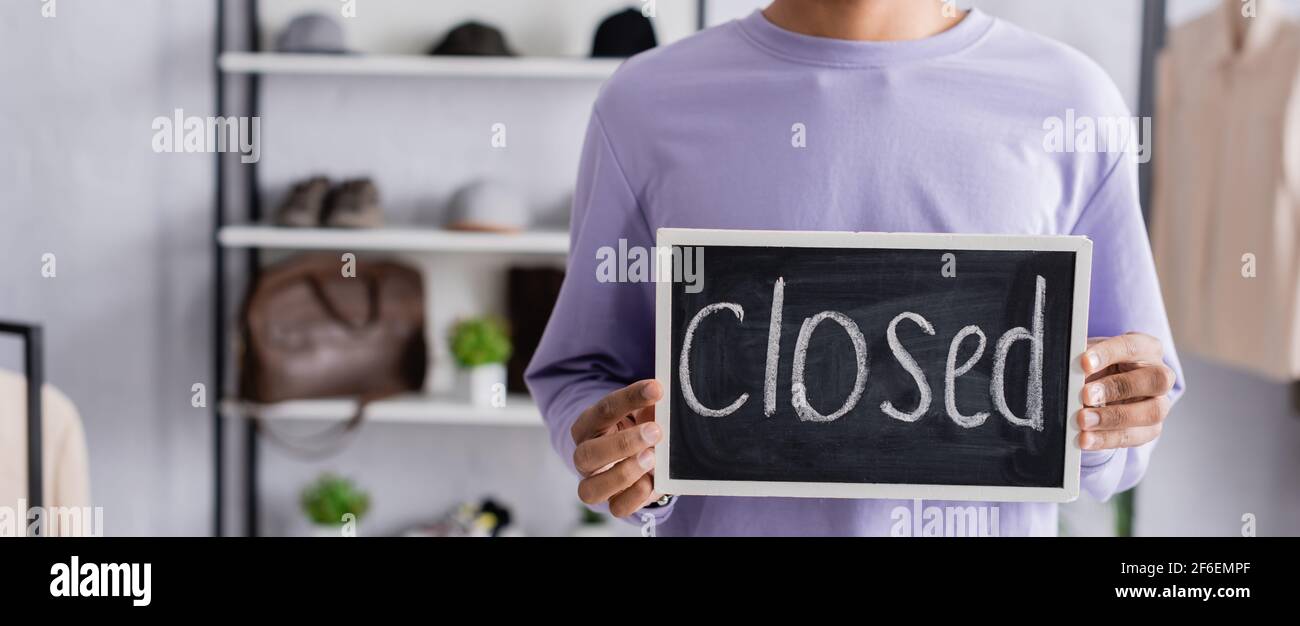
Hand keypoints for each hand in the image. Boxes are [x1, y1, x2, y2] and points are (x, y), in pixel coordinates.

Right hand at [571, 380, 665, 516]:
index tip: (656, 389)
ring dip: (624, 474)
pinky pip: (616, 508)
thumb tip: (665, 394)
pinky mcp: (612, 502)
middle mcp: (585, 456)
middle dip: (623, 443)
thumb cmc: (637, 428)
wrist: (641, 456)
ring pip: (591, 489)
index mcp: (588, 426)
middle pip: (588, 454)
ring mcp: (594, 483)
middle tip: (655, 432)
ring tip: (652, 459)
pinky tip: (650, 482)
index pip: (603, 410)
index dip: (630, 398)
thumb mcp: (642, 412)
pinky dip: (634, 497)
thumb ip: (651, 405)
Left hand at [1077, 333, 1175, 450]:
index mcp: (1146, 348)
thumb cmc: (1097, 367)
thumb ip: (1083, 361)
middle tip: (1085, 395)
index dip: (1108, 354)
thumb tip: (1065, 366)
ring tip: (1083, 421)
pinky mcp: (1151, 429)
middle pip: (1155, 380)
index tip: (1084, 363)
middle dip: (1117, 388)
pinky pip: (1135, 437)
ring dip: (1114, 418)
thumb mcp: (1090, 357)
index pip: (1132, 347)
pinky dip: (1107, 439)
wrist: (1102, 391)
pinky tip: (1085, 439)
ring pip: (1152, 412)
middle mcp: (1160, 375)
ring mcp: (1160, 404)